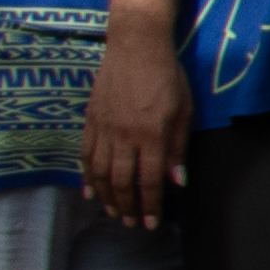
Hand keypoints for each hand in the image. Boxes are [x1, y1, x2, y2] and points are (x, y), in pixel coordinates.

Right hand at [84, 10, 190, 228]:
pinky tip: (90, 192)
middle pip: (122, 182)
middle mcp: (123, 135)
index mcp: (150, 133)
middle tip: (131, 224)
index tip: (151, 223)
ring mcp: (103, 128)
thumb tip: (177, 181)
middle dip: (127, 207)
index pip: (149, 180)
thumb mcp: (184, 109)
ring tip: (114, 213)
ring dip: (107, 197)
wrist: (135, 46)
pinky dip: (87, 177)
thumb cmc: (166, 76)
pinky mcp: (90, 121)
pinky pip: (85, 156)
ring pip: (100, 173)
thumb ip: (178, 147)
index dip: (150, 205)